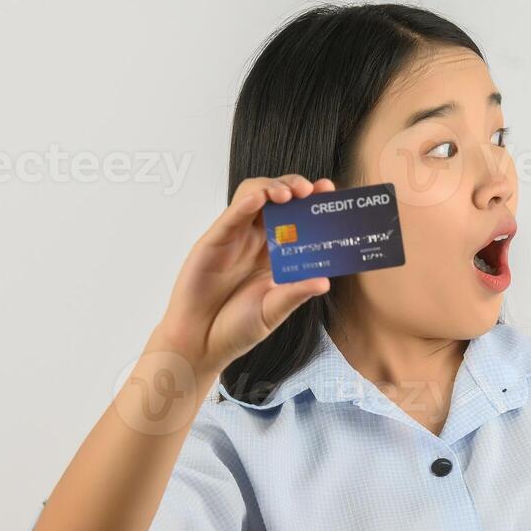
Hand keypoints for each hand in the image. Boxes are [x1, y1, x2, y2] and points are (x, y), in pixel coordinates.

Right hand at [152, 174, 333, 374]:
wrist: (201, 343)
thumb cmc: (236, 327)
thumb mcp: (273, 311)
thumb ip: (296, 294)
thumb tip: (325, 281)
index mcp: (276, 254)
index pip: (297, 218)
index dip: (311, 202)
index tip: (329, 192)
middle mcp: (257, 240)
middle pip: (276, 199)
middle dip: (294, 186)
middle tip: (310, 190)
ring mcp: (235, 238)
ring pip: (252, 197)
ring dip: (271, 187)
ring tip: (287, 195)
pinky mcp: (214, 242)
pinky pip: (230, 217)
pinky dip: (244, 204)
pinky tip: (259, 199)